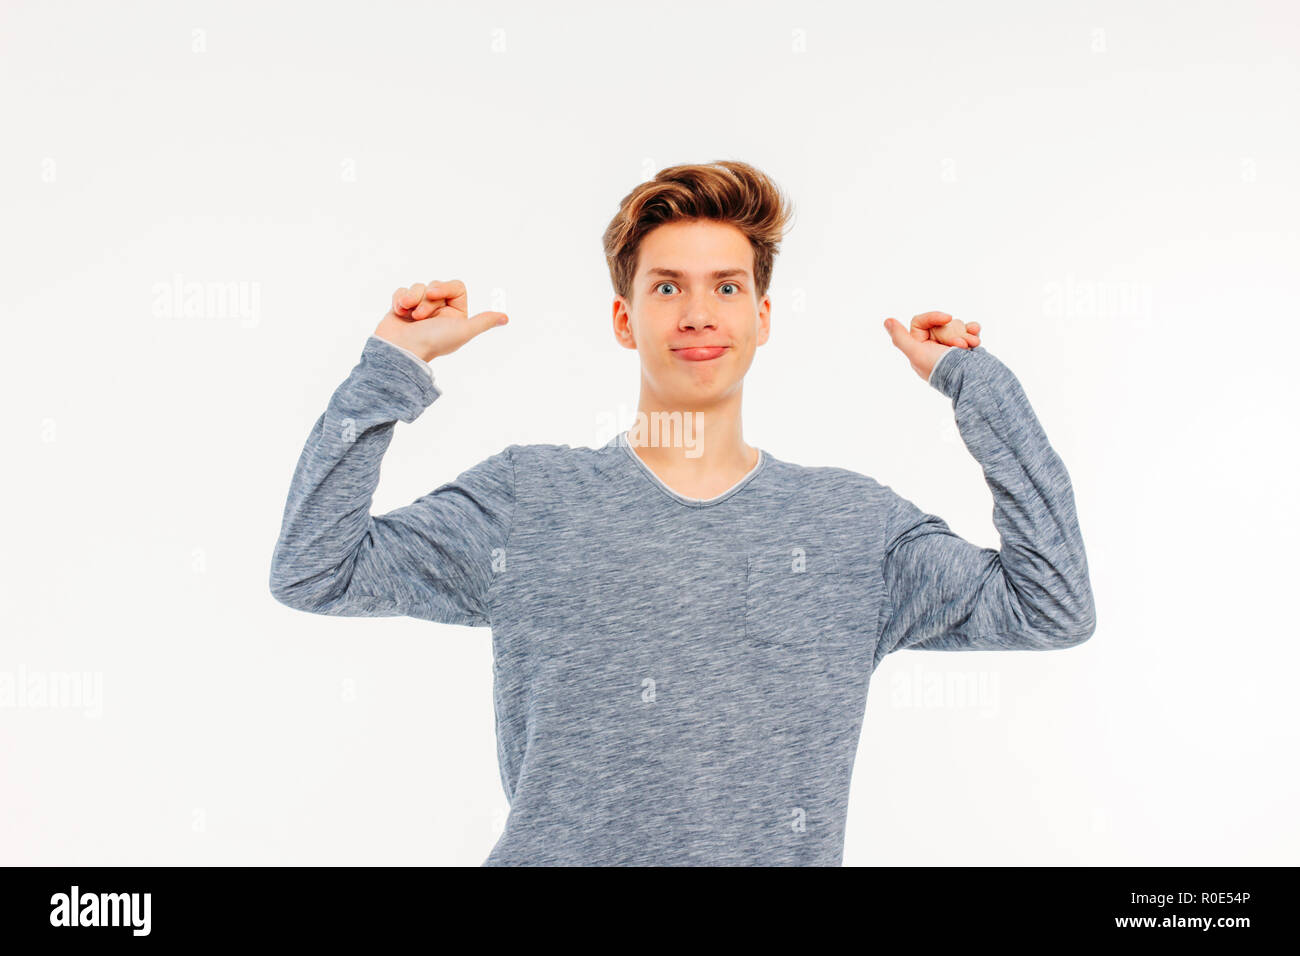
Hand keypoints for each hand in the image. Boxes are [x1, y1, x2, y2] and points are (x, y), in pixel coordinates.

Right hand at [373, 279, 507, 361]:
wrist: (400, 349)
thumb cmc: (432, 342)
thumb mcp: (463, 331)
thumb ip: (483, 322)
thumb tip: (505, 318)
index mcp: (455, 315)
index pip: (456, 286)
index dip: (444, 287)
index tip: (434, 294)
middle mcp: (439, 311)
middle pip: (435, 286)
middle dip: (426, 299)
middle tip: (420, 317)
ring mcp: (419, 309)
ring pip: (418, 287)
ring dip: (412, 299)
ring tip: (408, 315)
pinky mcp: (402, 308)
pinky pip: (403, 291)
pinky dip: (400, 300)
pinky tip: (399, 313)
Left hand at [883, 311, 980, 381]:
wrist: (971, 379)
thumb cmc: (942, 369)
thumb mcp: (916, 354)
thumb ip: (900, 339)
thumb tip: (887, 321)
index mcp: (919, 346)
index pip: (921, 321)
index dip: (934, 317)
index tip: (947, 318)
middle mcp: (933, 345)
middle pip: (941, 323)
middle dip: (952, 333)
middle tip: (958, 345)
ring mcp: (950, 345)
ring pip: (956, 325)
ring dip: (965, 335)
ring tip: (967, 348)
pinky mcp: (966, 345)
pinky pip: (969, 328)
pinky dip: (974, 332)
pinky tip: (976, 340)